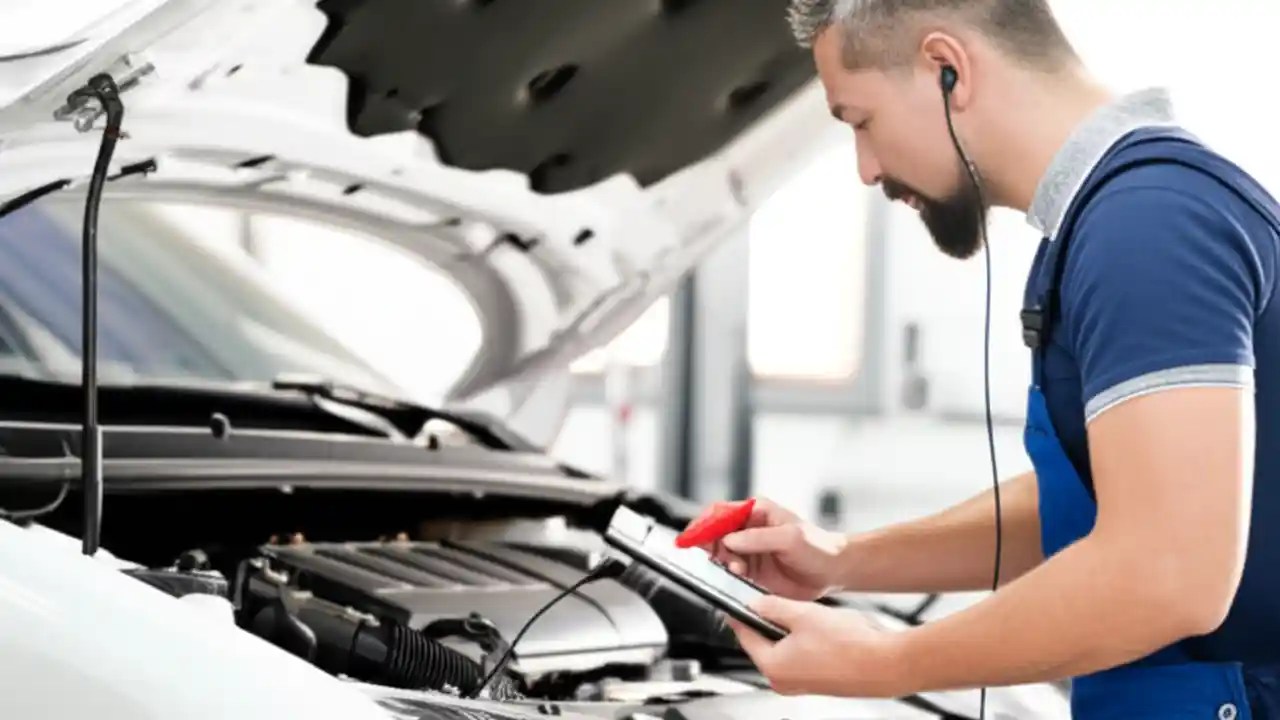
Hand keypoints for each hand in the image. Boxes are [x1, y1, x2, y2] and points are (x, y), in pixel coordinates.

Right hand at [694, 498, 847, 599]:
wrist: (833, 571)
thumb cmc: (818, 547)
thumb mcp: (790, 537)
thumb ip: (758, 538)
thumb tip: (728, 540)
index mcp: (756, 512)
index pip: (720, 512)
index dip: (702, 523)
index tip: (690, 537)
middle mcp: (748, 530)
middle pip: (714, 534)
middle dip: (711, 547)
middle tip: (719, 559)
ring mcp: (748, 551)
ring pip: (719, 555)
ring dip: (722, 563)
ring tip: (738, 570)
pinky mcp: (752, 571)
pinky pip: (729, 573)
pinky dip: (728, 577)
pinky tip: (740, 578)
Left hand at [727, 596, 908, 697]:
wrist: (886, 663)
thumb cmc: (848, 644)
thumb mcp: (802, 614)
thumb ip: (772, 607)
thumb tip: (754, 604)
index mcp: (773, 666)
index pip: (744, 635)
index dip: (742, 613)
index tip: (740, 600)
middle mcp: (783, 681)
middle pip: (763, 643)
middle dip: (769, 621)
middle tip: (778, 602)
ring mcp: (801, 685)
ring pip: (783, 649)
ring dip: (789, 631)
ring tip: (807, 615)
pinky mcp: (817, 682)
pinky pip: (801, 657)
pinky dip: (804, 642)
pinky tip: (821, 629)